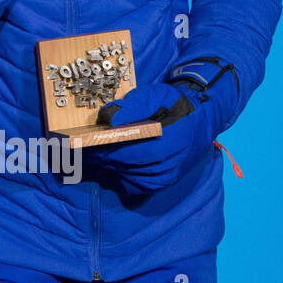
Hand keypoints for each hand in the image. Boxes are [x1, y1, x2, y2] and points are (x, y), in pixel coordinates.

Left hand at [86, 82, 217, 195]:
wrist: (198, 117)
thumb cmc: (173, 104)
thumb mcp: (153, 96)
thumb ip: (131, 107)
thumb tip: (108, 120)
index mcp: (167, 140)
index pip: (127, 150)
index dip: (103, 148)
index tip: (83, 143)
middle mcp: (169, 162)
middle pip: (125, 165)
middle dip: (102, 156)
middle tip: (83, 149)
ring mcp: (168, 174)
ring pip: (130, 177)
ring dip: (112, 167)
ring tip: (97, 155)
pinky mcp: (165, 180)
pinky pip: (139, 186)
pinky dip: (125, 177)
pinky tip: (116, 165)